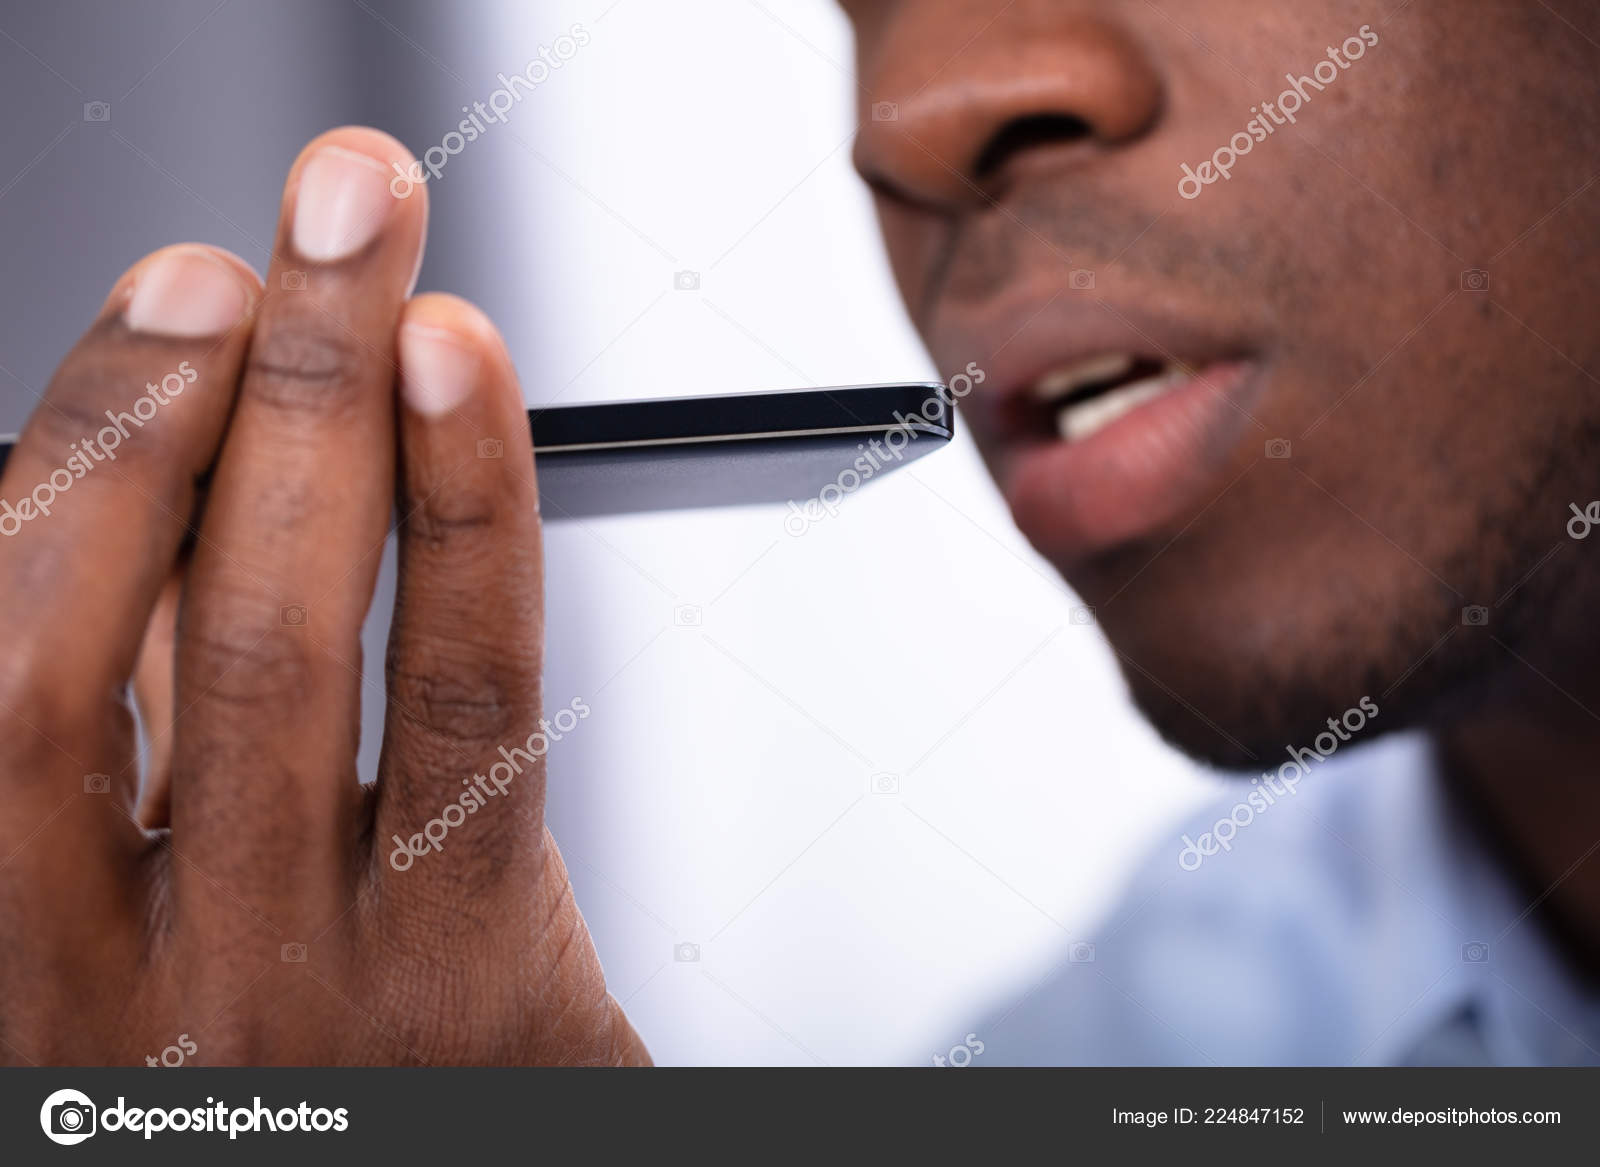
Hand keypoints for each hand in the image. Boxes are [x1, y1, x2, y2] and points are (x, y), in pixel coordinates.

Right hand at [0, 127, 647, 1065]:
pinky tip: (459, 376)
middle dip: (176, 396)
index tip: (166, 308)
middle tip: (267, 237)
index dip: (75, 451)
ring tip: (365, 253)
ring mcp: (283, 974)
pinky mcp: (457, 959)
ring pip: (274, 652)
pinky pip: (463, 702)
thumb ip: (140, 713)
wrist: (448, 1166)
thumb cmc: (298, 1025)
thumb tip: (155, 466)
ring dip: (321, 412)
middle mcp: (103, 969)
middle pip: (84, 636)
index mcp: (11, 934)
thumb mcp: (156, 890)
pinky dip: (464, 512)